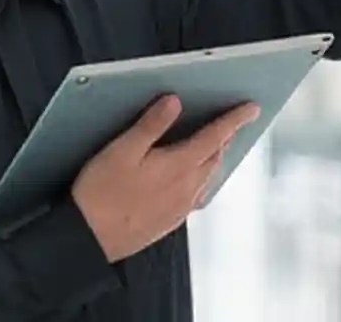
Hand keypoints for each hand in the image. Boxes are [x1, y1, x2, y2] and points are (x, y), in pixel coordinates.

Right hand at [71, 95, 259, 262]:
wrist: (89, 239)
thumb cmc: (100, 194)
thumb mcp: (122, 150)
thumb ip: (151, 125)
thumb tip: (175, 101)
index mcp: (178, 167)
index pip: (216, 136)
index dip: (235, 119)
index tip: (252, 108)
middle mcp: (187, 189)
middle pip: (215, 157)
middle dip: (226, 137)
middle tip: (233, 121)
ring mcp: (180, 208)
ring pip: (207, 176)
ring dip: (213, 157)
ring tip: (214, 143)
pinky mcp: (170, 221)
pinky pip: (195, 194)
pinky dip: (199, 177)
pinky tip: (189, 177)